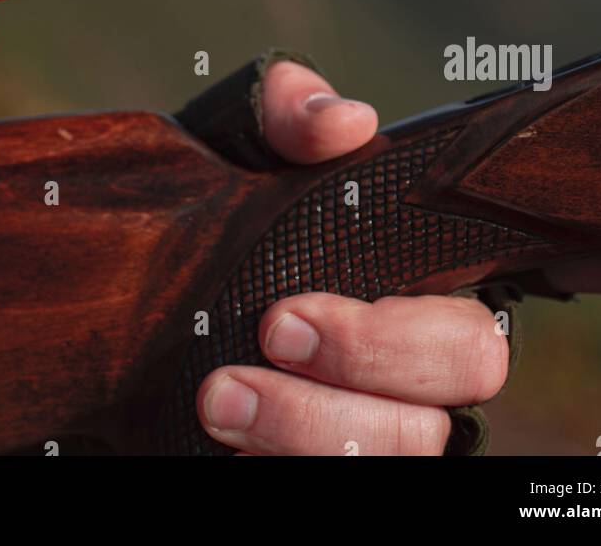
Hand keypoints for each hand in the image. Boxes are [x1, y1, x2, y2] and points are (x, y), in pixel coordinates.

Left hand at [195, 61, 508, 454]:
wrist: (131, 276)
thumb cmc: (219, 196)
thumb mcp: (241, 141)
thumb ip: (291, 112)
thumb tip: (346, 122)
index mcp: (416, 298)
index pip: (469, 342)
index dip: (404, 343)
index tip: (293, 312)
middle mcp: (403, 382)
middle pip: (438, 417)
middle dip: (352, 384)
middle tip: (264, 336)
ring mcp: (361, 436)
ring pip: (389, 464)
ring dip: (301, 436)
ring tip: (216, 396)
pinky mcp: (306, 464)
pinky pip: (319, 488)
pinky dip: (275, 468)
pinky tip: (220, 441)